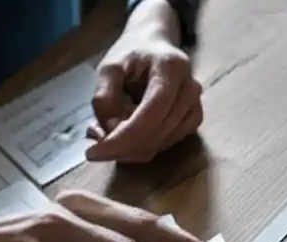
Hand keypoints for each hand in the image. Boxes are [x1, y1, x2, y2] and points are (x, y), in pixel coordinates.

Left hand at [87, 0, 201, 163]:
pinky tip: (126, 132)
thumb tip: (112, 132)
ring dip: (128, 148)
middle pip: (155, 135)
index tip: (91, 153)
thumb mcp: (108, 68)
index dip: (121, 139)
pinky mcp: (193, 119)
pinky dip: (142, 147)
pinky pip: (165, 145)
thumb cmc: (130, 54)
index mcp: (170, 69)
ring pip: (159, 145)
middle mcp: (189, 89)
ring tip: (107, 128)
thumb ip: (104, 99)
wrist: (154, 44)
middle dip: (120, 147)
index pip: (150, 115)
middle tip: (92, 141)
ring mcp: (194, 105)